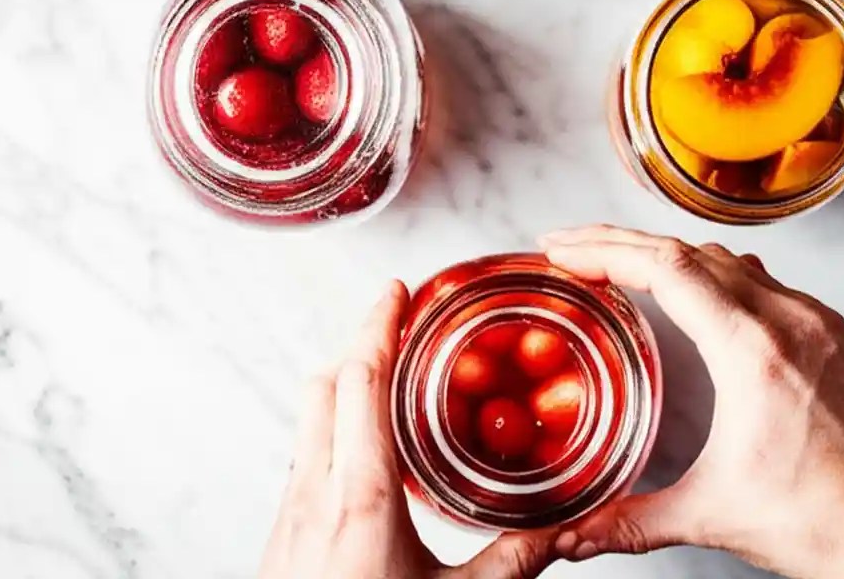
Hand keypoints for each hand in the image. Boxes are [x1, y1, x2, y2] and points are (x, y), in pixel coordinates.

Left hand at [258, 281, 557, 578]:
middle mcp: (314, 493)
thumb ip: (513, 562)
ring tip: (391, 382)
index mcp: (361, 496)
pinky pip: (305, 459)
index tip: (397, 291)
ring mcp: (290, 514)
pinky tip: (369, 457)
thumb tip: (561, 534)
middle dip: (362, 344)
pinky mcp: (282, 537)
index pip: (361, 380)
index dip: (377, 325)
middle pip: (325, 384)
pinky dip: (334, 431)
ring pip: (308, 420)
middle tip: (400, 324)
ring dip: (346, 386)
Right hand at [538, 226, 843, 578]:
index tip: (564, 247)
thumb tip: (571, 535)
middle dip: (622, 243)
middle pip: (691, 251)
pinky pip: (766, 280)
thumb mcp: (708, 514)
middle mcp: (790, 322)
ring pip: (730, 259)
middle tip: (573, 247)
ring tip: (622, 263)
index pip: (668, 268)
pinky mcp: (832, 335)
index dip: (606, 249)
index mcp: (755, 352)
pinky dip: (716, 273)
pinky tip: (696, 290)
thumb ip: (630, 521)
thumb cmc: (820, 520)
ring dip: (670, 254)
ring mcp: (816, 323)